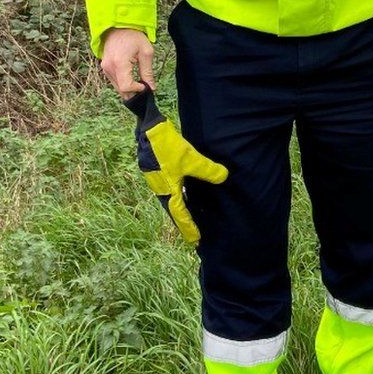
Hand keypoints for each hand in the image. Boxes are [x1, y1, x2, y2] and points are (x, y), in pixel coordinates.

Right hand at [100, 27, 154, 97]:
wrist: (119, 26)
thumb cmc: (133, 36)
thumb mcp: (146, 52)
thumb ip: (148, 72)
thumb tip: (151, 87)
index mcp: (119, 63)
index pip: (126, 86)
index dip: (137, 90)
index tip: (145, 86)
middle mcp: (109, 67)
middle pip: (121, 90)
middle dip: (133, 92)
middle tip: (144, 86)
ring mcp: (105, 68)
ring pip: (117, 87)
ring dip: (128, 88)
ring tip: (139, 81)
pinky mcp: (105, 67)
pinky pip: (114, 81)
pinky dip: (123, 83)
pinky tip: (131, 78)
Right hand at [125, 88, 227, 242]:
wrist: (148, 132)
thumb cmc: (167, 147)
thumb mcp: (191, 158)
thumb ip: (207, 170)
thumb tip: (224, 177)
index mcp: (168, 192)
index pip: (181, 216)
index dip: (189, 228)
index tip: (196, 241)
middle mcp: (162, 190)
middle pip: (175, 212)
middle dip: (185, 223)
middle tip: (194, 235)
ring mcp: (159, 182)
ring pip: (172, 202)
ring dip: (182, 210)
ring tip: (192, 216)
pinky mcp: (158, 173)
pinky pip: (170, 191)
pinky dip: (179, 197)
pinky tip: (185, 192)